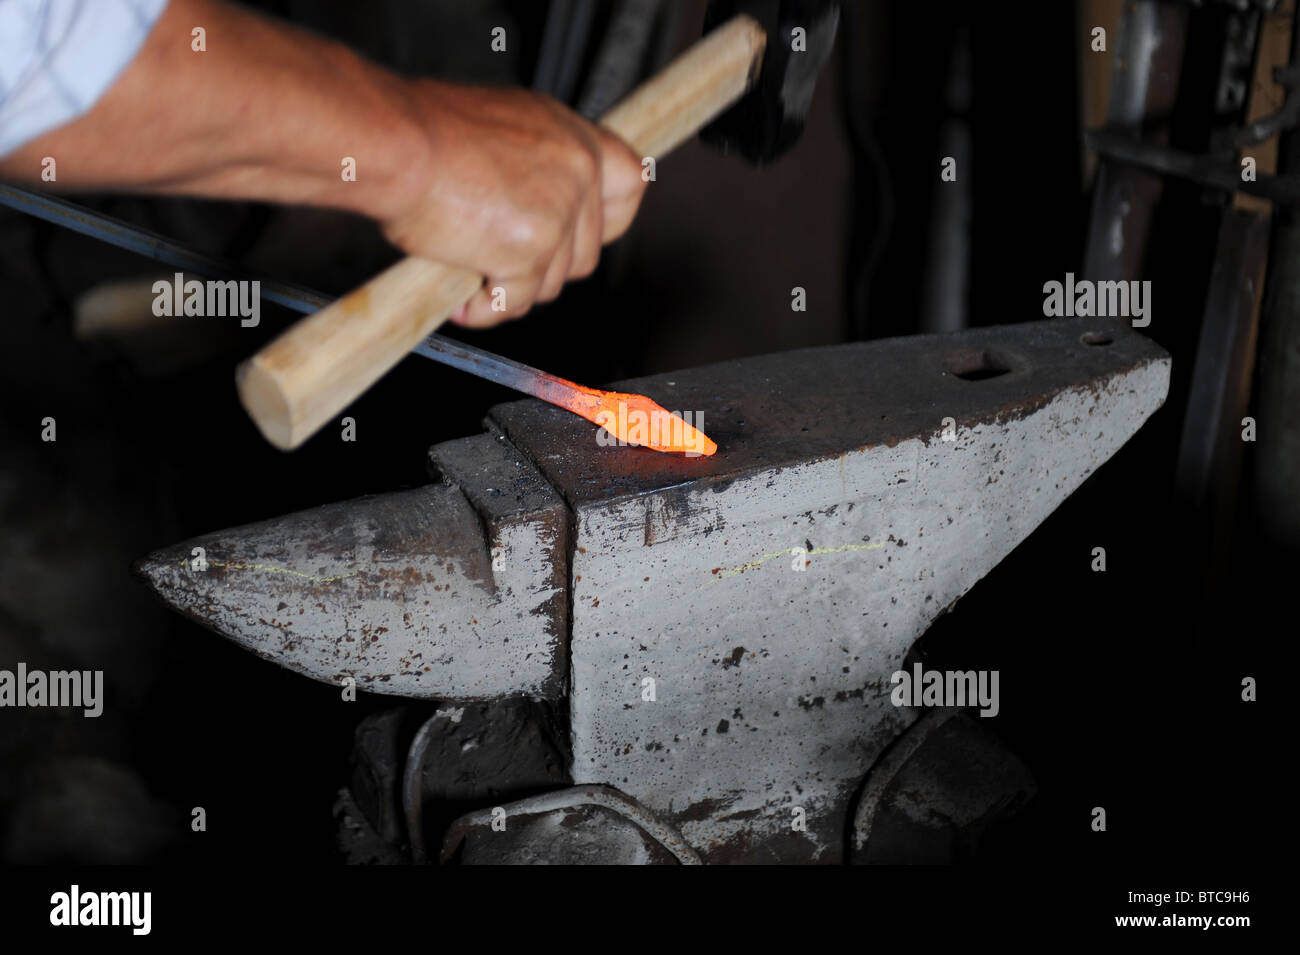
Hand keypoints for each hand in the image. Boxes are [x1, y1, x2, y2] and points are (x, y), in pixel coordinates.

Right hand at [378, 81, 647, 327]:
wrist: (394, 144)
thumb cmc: (423, 134)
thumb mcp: (499, 133)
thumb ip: (533, 168)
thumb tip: (535, 208)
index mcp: (572, 136)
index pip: (631, 183)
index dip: (608, 221)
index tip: (579, 237)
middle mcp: (577, 171)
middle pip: (585, 252)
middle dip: (543, 269)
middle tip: (499, 261)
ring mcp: (558, 213)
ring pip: (551, 283)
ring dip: (511, 287)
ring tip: (468, 270)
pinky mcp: (530, 249)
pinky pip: (515, 302)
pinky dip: (487, 309)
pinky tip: (463, 298)